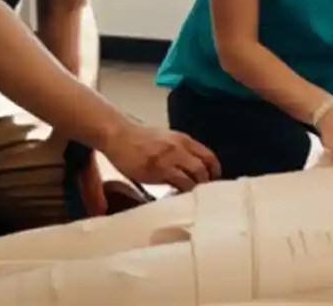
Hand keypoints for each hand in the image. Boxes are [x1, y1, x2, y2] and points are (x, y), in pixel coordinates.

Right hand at [98, 121, 220, 192]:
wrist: (118, 136)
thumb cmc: (139, 140)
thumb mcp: (165, 139)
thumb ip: (179, 151)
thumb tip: (190, 168)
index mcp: (183, 139)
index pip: (208, 155)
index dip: (214, 170)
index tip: (213, 180)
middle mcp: (180, 147)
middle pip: (204, 166)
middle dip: (207, 181)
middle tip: (204, 193)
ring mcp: (170, 158)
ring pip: (196, 174)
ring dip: (197, 187)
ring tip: (193, 197)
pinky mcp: (159, 170)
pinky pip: (179, 182)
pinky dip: (183, 190)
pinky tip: (179, 196)